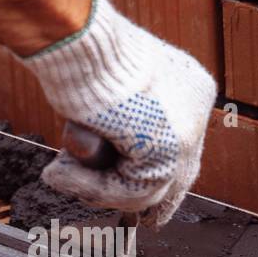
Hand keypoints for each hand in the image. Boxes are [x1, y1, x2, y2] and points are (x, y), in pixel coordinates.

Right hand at [23, 0, 216, 227]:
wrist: (82, 42)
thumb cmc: (86, 55)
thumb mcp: (110, 92)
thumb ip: (117, 123)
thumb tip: (98, 157)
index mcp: (192, 89)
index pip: (183, 149)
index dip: (160, 178)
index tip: (143, 203)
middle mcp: (197, 112)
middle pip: (177, 176)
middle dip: (147, 201)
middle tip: (123, 213)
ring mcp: (187, 134)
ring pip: (149, 189)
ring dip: (99, 190)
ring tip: (60, 175)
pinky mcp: (167, 152)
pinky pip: (130, 192)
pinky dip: (92, 189)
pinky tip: (60, 174)